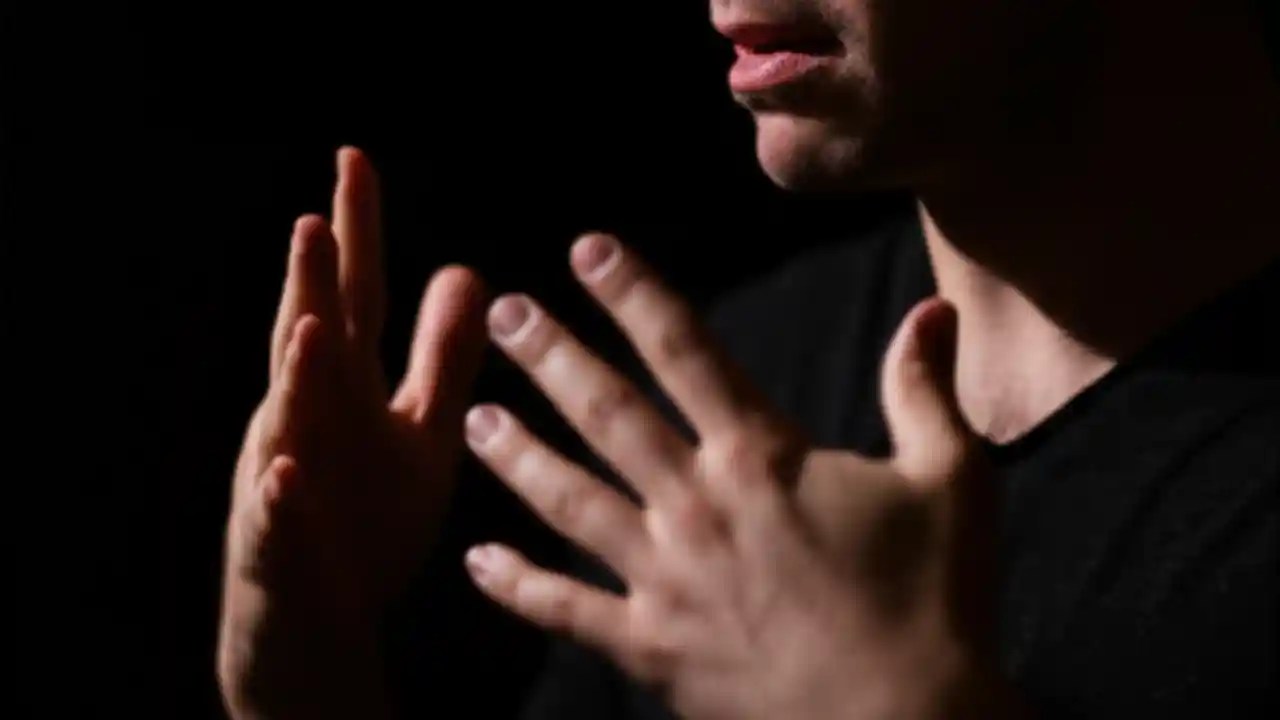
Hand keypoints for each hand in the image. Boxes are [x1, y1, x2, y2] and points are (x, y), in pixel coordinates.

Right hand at [216, 148, 487, 717]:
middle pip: (311, 338)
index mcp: (349, 387)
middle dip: (311, 283)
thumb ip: (442, 356)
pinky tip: (287, 472)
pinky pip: (278, 516)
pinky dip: (282, 495)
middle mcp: (311, 417)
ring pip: (286, 417)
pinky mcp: (280, 541)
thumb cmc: (367, 516)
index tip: (355, 160)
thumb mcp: (421, 428)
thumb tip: (468, 272)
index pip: (354, 295)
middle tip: (317, 220)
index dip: (354, 231)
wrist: (320, 618)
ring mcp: (287, 474)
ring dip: (294, 373)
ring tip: (309, 325)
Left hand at [462, 234, 1019, 719]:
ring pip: (570, 502)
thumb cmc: (935, 601)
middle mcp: (698, 506)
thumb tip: (933, 312)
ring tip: (473, 417)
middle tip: (502, 313)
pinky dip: (517, 586)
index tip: (587, 250)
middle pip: (608, 414)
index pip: (684, 352)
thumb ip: (924, 392)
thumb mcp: (952, 482)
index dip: (633, 293)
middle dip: (550, 356)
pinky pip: (568, 612)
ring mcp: (666, 579)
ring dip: (516, 456)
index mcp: (762, 459)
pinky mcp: (653, 648)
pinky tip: (476, 560)